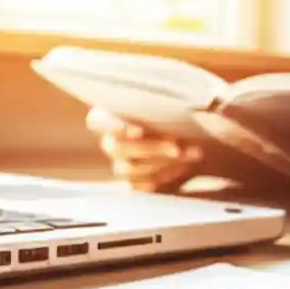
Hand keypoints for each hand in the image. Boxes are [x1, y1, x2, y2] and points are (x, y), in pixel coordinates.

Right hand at [85, 107, 202, 192]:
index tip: (138, 131)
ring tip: (192, 154)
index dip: (114, 126)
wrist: (191, 140)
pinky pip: (140, 186)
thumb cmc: (175, 112)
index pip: (98, 122)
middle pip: (118, 148)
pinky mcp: (135, 183)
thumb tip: (180, 104)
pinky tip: (183, 166)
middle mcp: (110, 141)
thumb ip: (164, 102)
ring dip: (163, 162)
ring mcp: (120, 164)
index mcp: (109, 115)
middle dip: (151, 148)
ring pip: (130, 168)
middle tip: (177, 147)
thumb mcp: (170, 103)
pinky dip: (163, 177)